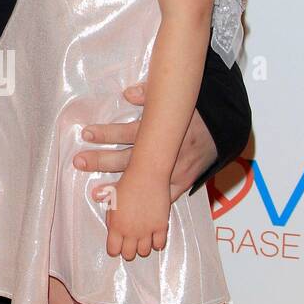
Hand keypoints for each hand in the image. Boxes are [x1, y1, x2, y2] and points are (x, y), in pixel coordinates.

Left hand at [73, 82, 216, 201]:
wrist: (225, 127)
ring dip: (119, 188)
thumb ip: (151, 95)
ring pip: (142, 182)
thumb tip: (129, 93)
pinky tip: (127, 210)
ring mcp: (175, 170)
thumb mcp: (178, 99)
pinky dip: (144, 204)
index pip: (129, 132)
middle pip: (129, 158)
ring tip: (96, 194)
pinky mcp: (184, 182)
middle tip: (79, 161)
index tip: (86, 133)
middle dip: (102, 160)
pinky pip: (162, 198)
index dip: (107, 133)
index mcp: (162, 131)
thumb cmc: (196, 111)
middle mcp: (167, 152)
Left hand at [104, 168, 169, 259]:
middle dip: (128, 250)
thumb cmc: (129, 182)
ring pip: (144, 252)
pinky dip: (157, 242)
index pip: (113, 250)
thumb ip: (112, 217)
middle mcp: (130, 231)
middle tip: (130, 243)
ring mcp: (146, 230)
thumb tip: (112, 228)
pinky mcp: (161, 226)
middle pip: (129, 254)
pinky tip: (154, 236)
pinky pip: (159, 244)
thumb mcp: (113, 200)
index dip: (115, 248)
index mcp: (116, 225)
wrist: (148, 173)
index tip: (117, 244)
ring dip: (143, 247)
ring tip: (142, 239)